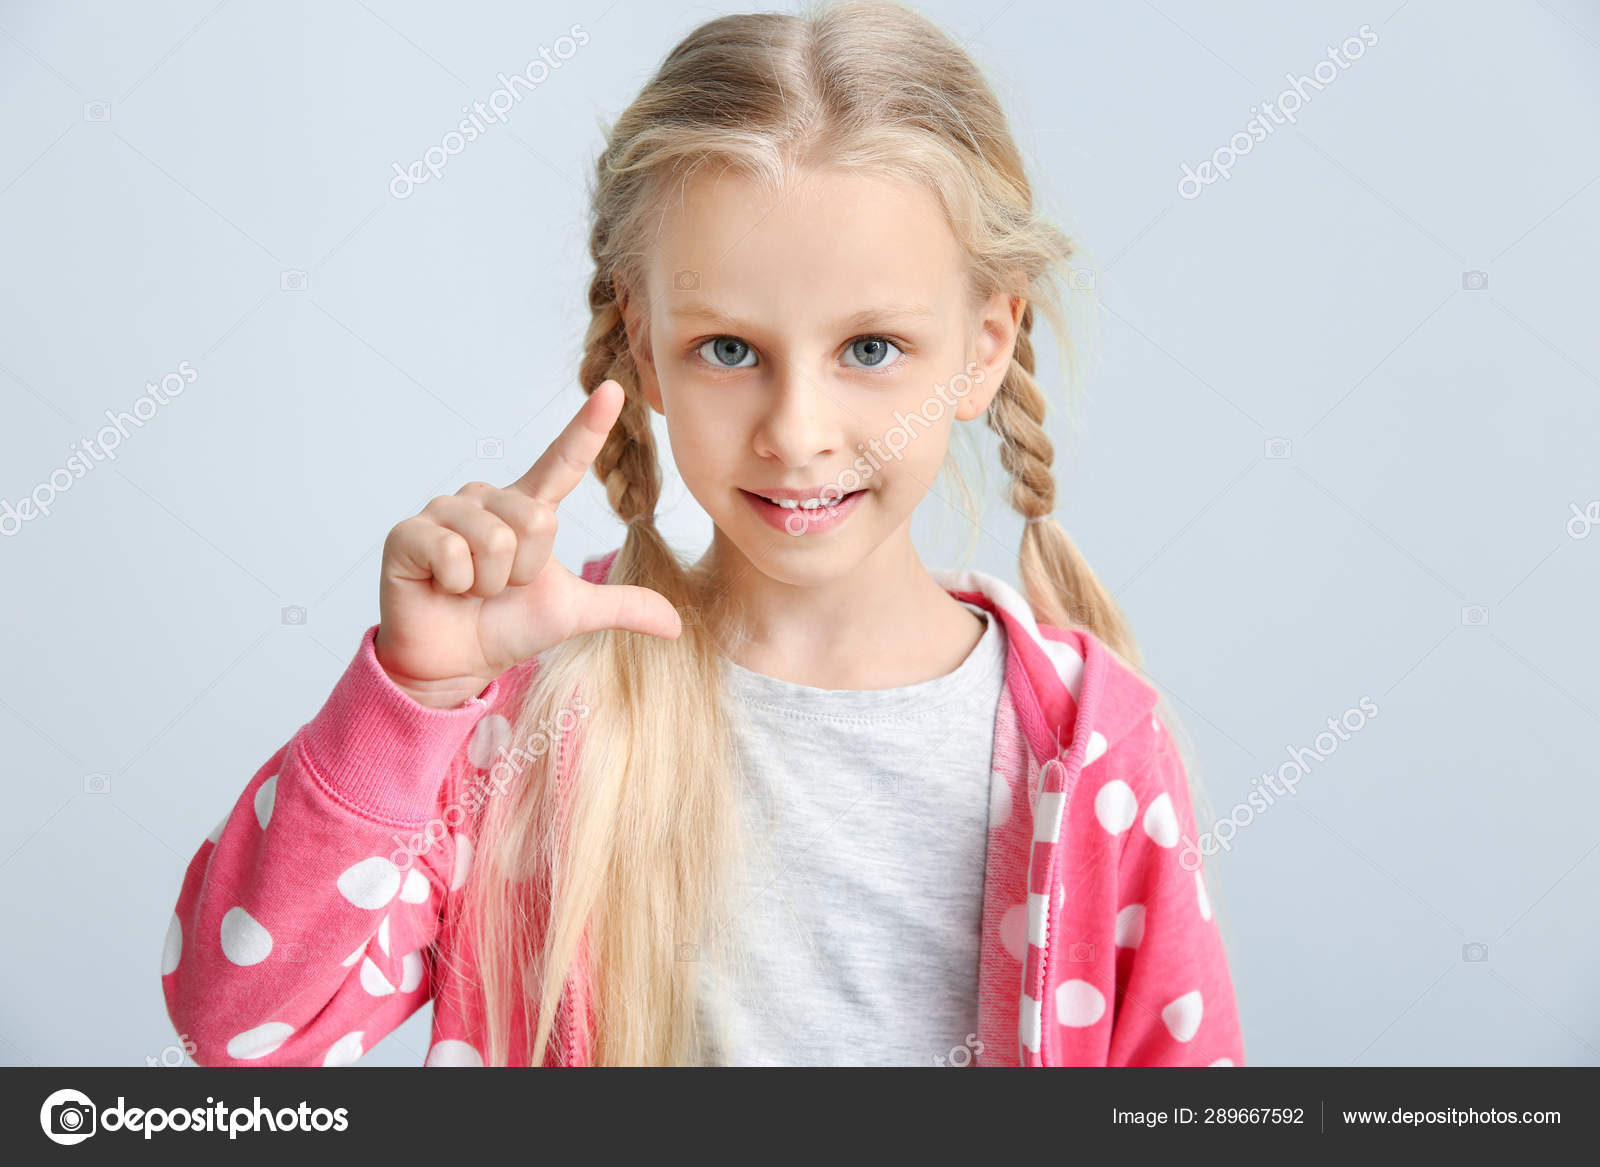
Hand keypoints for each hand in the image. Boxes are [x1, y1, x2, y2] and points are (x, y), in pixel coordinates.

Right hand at [373, 379, 680, 706]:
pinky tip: (443, 589)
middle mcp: (486, 498)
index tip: (611, 389)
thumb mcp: (572, 614)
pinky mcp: (408, 532)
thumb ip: (622, 607)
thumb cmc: (505, 627)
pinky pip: (454, 554)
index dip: (587, 427)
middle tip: (500, 588)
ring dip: (491, 583)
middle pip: (538, 520)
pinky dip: (457, 585)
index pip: (563, 461)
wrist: (452, 664)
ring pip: (498, 540)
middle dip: (526, 571)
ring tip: (471, 590)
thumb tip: (678, 625)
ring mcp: (444, 511)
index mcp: (527, 507)